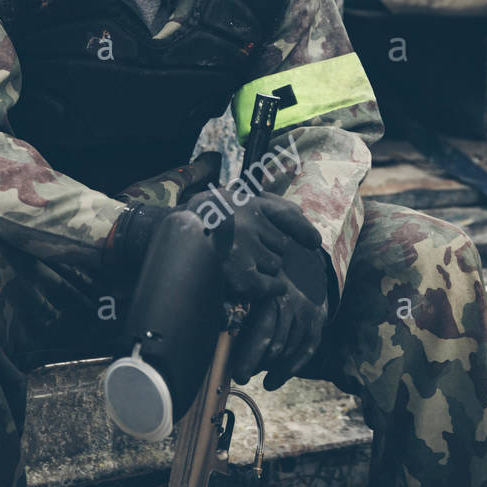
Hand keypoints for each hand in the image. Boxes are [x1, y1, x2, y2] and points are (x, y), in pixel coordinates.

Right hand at [184, 190, 322, 301]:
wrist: (172, 234)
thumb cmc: (204, 217)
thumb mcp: (234, 198)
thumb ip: (266, 203)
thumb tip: (301, 217)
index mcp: (251, 204)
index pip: (288, 215)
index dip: (304, 230)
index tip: (314, 242)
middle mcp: (250, 223)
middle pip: (283, 246)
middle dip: (273, 251)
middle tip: (250, 252)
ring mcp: (244, 247)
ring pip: (276, 265)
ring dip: (266, 268)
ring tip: (242, 264)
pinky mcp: (236, 271)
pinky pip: (269, 284)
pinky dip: (273, 288)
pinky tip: (272, 287)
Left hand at [230, 252, 328, 390]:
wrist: (303, 257)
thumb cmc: (266, 273)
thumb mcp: (252, 278)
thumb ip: (236, 299)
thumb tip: (218, 323)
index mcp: (273, 293)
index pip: (264, 331)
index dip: (251, 356)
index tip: (239, 375)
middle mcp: (294, 304)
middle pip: (277, 345)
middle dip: (257, 364)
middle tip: (241, 376)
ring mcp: (309, 313)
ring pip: (290, 350)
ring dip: (272, 368)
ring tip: (255, 375)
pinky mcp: (319, 320)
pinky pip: (307, 350)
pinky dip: (291, 369)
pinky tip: (273, 381)